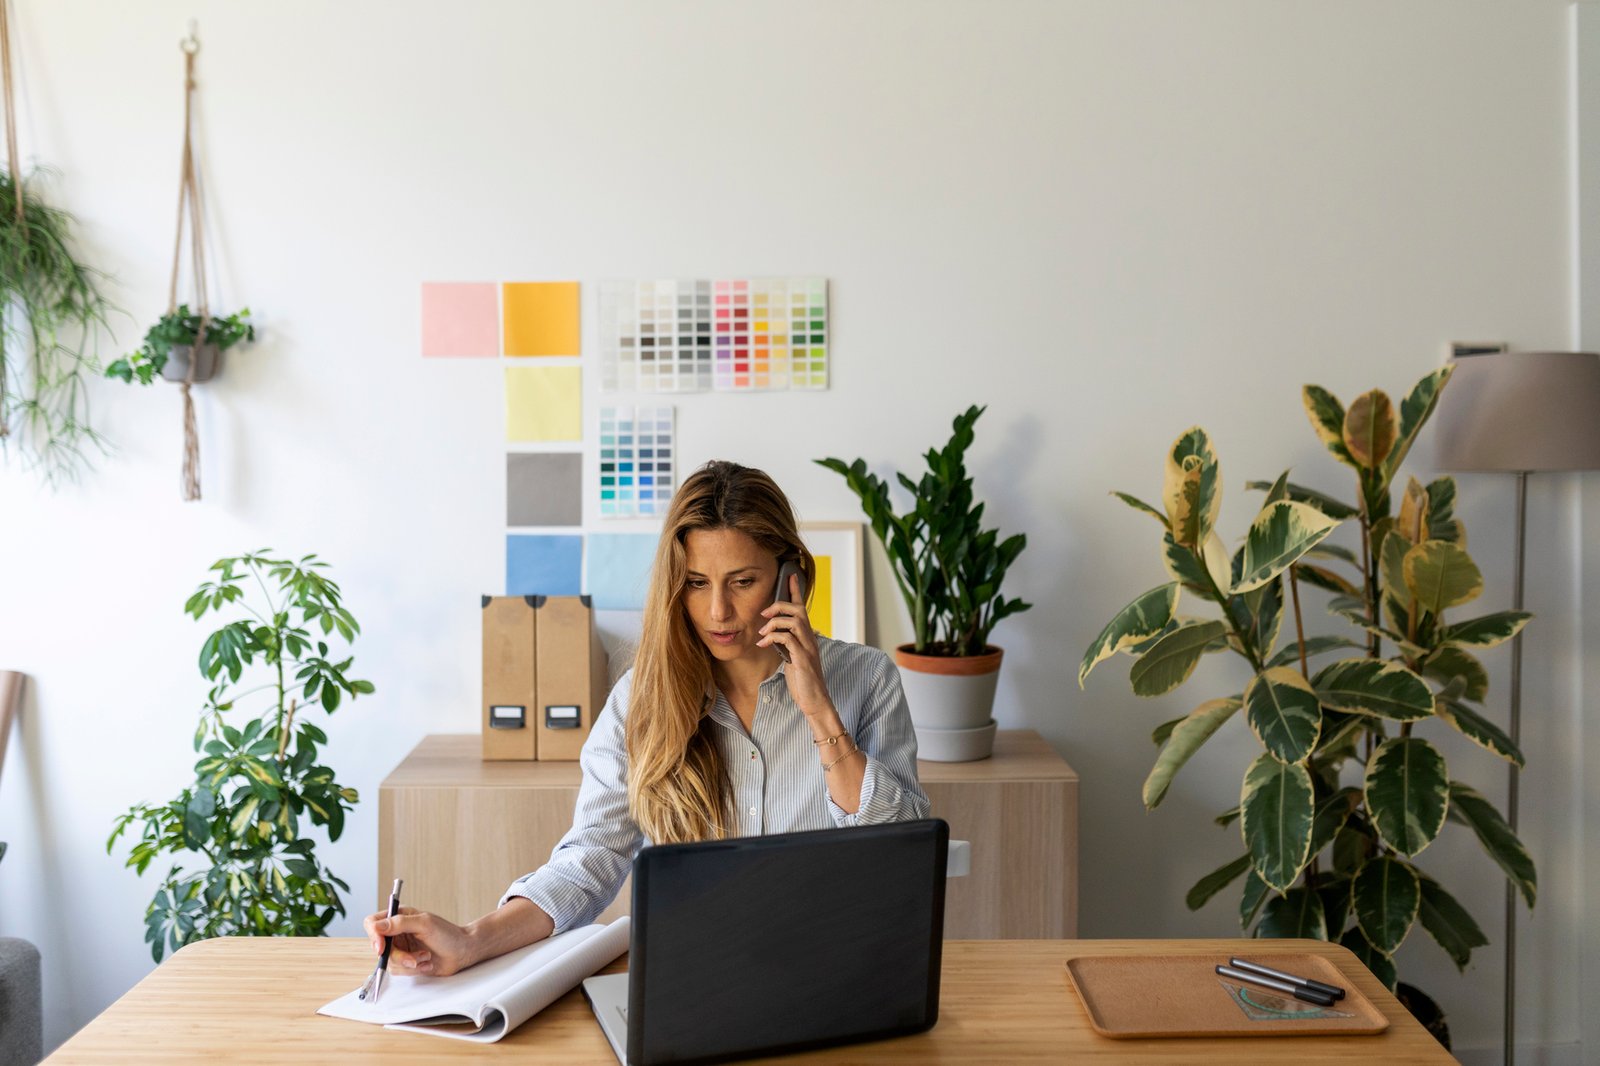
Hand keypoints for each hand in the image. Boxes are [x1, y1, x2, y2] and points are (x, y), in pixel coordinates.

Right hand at [364, 906, 474, 977]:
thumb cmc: (448, 934)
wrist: (462, 952)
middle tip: (414, 959)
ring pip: (390, 962)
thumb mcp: (424, 924)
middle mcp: (397, 932)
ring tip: (427, 957)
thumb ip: (400, 923)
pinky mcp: (406, 961)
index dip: (373, 936)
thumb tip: (377, 926)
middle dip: (398, 956)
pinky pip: (399, 970)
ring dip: (410, 962)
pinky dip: (414, 969)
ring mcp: (401, 948)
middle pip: (380, 947)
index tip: (381, 948)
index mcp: (399, 917)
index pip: (373, 923)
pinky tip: (427, 963)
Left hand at [759, 574, 833, 718]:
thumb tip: (775, 636)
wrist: (815, 701)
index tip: (790, 576)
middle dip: (779, 606)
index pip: (803, 609)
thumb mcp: (793, 659)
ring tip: (762, 632)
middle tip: (764, 613)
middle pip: (798, 610)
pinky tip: (764, 645)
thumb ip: (787, 646)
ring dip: (775, 622)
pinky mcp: (803, 659)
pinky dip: (774, 638)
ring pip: (794, 621)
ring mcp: (808, 648)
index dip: (796, 591)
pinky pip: (789, 639)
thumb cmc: (803, 681)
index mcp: (807, 637)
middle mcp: (810, 639)